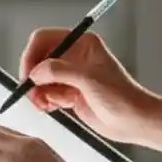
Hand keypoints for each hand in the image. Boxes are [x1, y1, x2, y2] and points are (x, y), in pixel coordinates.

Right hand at [20, 28, 158, 142]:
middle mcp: (74, 56)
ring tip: (45, 105)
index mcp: (81, 44)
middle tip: (32, 93)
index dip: (32, 54)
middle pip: (39, 59)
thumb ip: (59, 71)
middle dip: (33, 76)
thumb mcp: (88, 79)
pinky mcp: (70, 92)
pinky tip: (53, 108)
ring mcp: (71, 75)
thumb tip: (35, 72)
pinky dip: (44, 101)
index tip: (28, 74)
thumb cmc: (121, 97)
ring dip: (38, 92)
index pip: (44, 39)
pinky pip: (47, 93)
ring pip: (40, 78)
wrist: (133, 122)